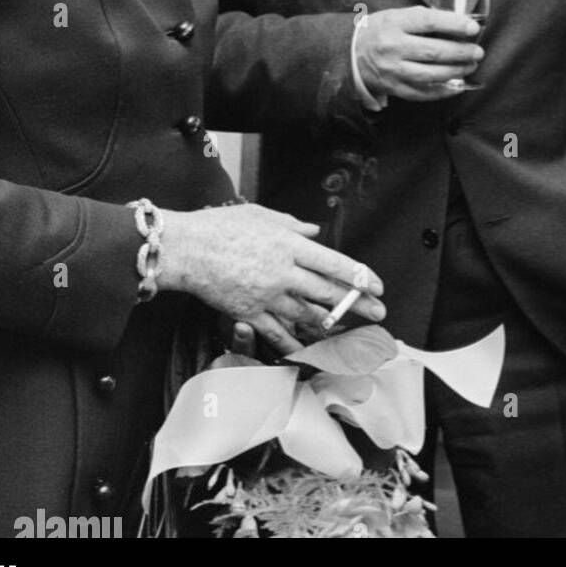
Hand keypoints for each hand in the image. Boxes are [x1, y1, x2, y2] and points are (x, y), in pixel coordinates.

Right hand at [159, 203, 385, 354]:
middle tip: (379, 311)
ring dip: (332, 324)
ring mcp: (267, 295)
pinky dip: (296, 343)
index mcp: (289, 244)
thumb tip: (314, 231)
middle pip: (328, 291)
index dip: (359, 276)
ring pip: (307, 314)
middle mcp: (283, 272)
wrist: (186, 249)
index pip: (334, 263)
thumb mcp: (262, 215)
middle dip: (357, 303)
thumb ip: (292, 225)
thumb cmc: (221, 227)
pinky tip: (311, 351)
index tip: (377, 285)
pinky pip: (278, 333)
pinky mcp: (249, 313)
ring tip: (352, 330)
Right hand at [356, 6, 481, 101]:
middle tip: (478, 51)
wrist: (350, 53)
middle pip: (433, 51)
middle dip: (461, 52)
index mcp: (394, 23)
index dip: (454, 24)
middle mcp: (392, 47)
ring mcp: (393, 70)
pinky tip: (457, 85)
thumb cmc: (379, 30)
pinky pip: (423, 92)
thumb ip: (422, 18)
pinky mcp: (394, 87)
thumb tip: (457, 23)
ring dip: (457, 71)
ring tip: (470, 65)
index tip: (473, 27)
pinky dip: (443, 90)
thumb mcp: (396, 15)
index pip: (428, 21)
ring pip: (431, 74)